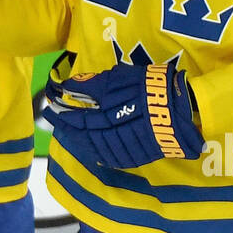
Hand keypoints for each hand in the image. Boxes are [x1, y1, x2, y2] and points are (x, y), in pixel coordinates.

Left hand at [43, 54, 202, 168]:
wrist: (182, 106)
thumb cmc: (150, 85)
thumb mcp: (122, 76)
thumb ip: (95, 84)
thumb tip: (70, 85)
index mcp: (114, 108)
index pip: (81, 115)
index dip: (63, 114)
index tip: (49, 108)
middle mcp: (118, 128)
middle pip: (86, 132)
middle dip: (67, 127)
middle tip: (54, 121)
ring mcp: (128, 143)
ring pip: (96, 147)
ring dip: (79, 141)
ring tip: (68, 134)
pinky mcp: (138, 154)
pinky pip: (112, 157)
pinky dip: (97, 152)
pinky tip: (89, 147)